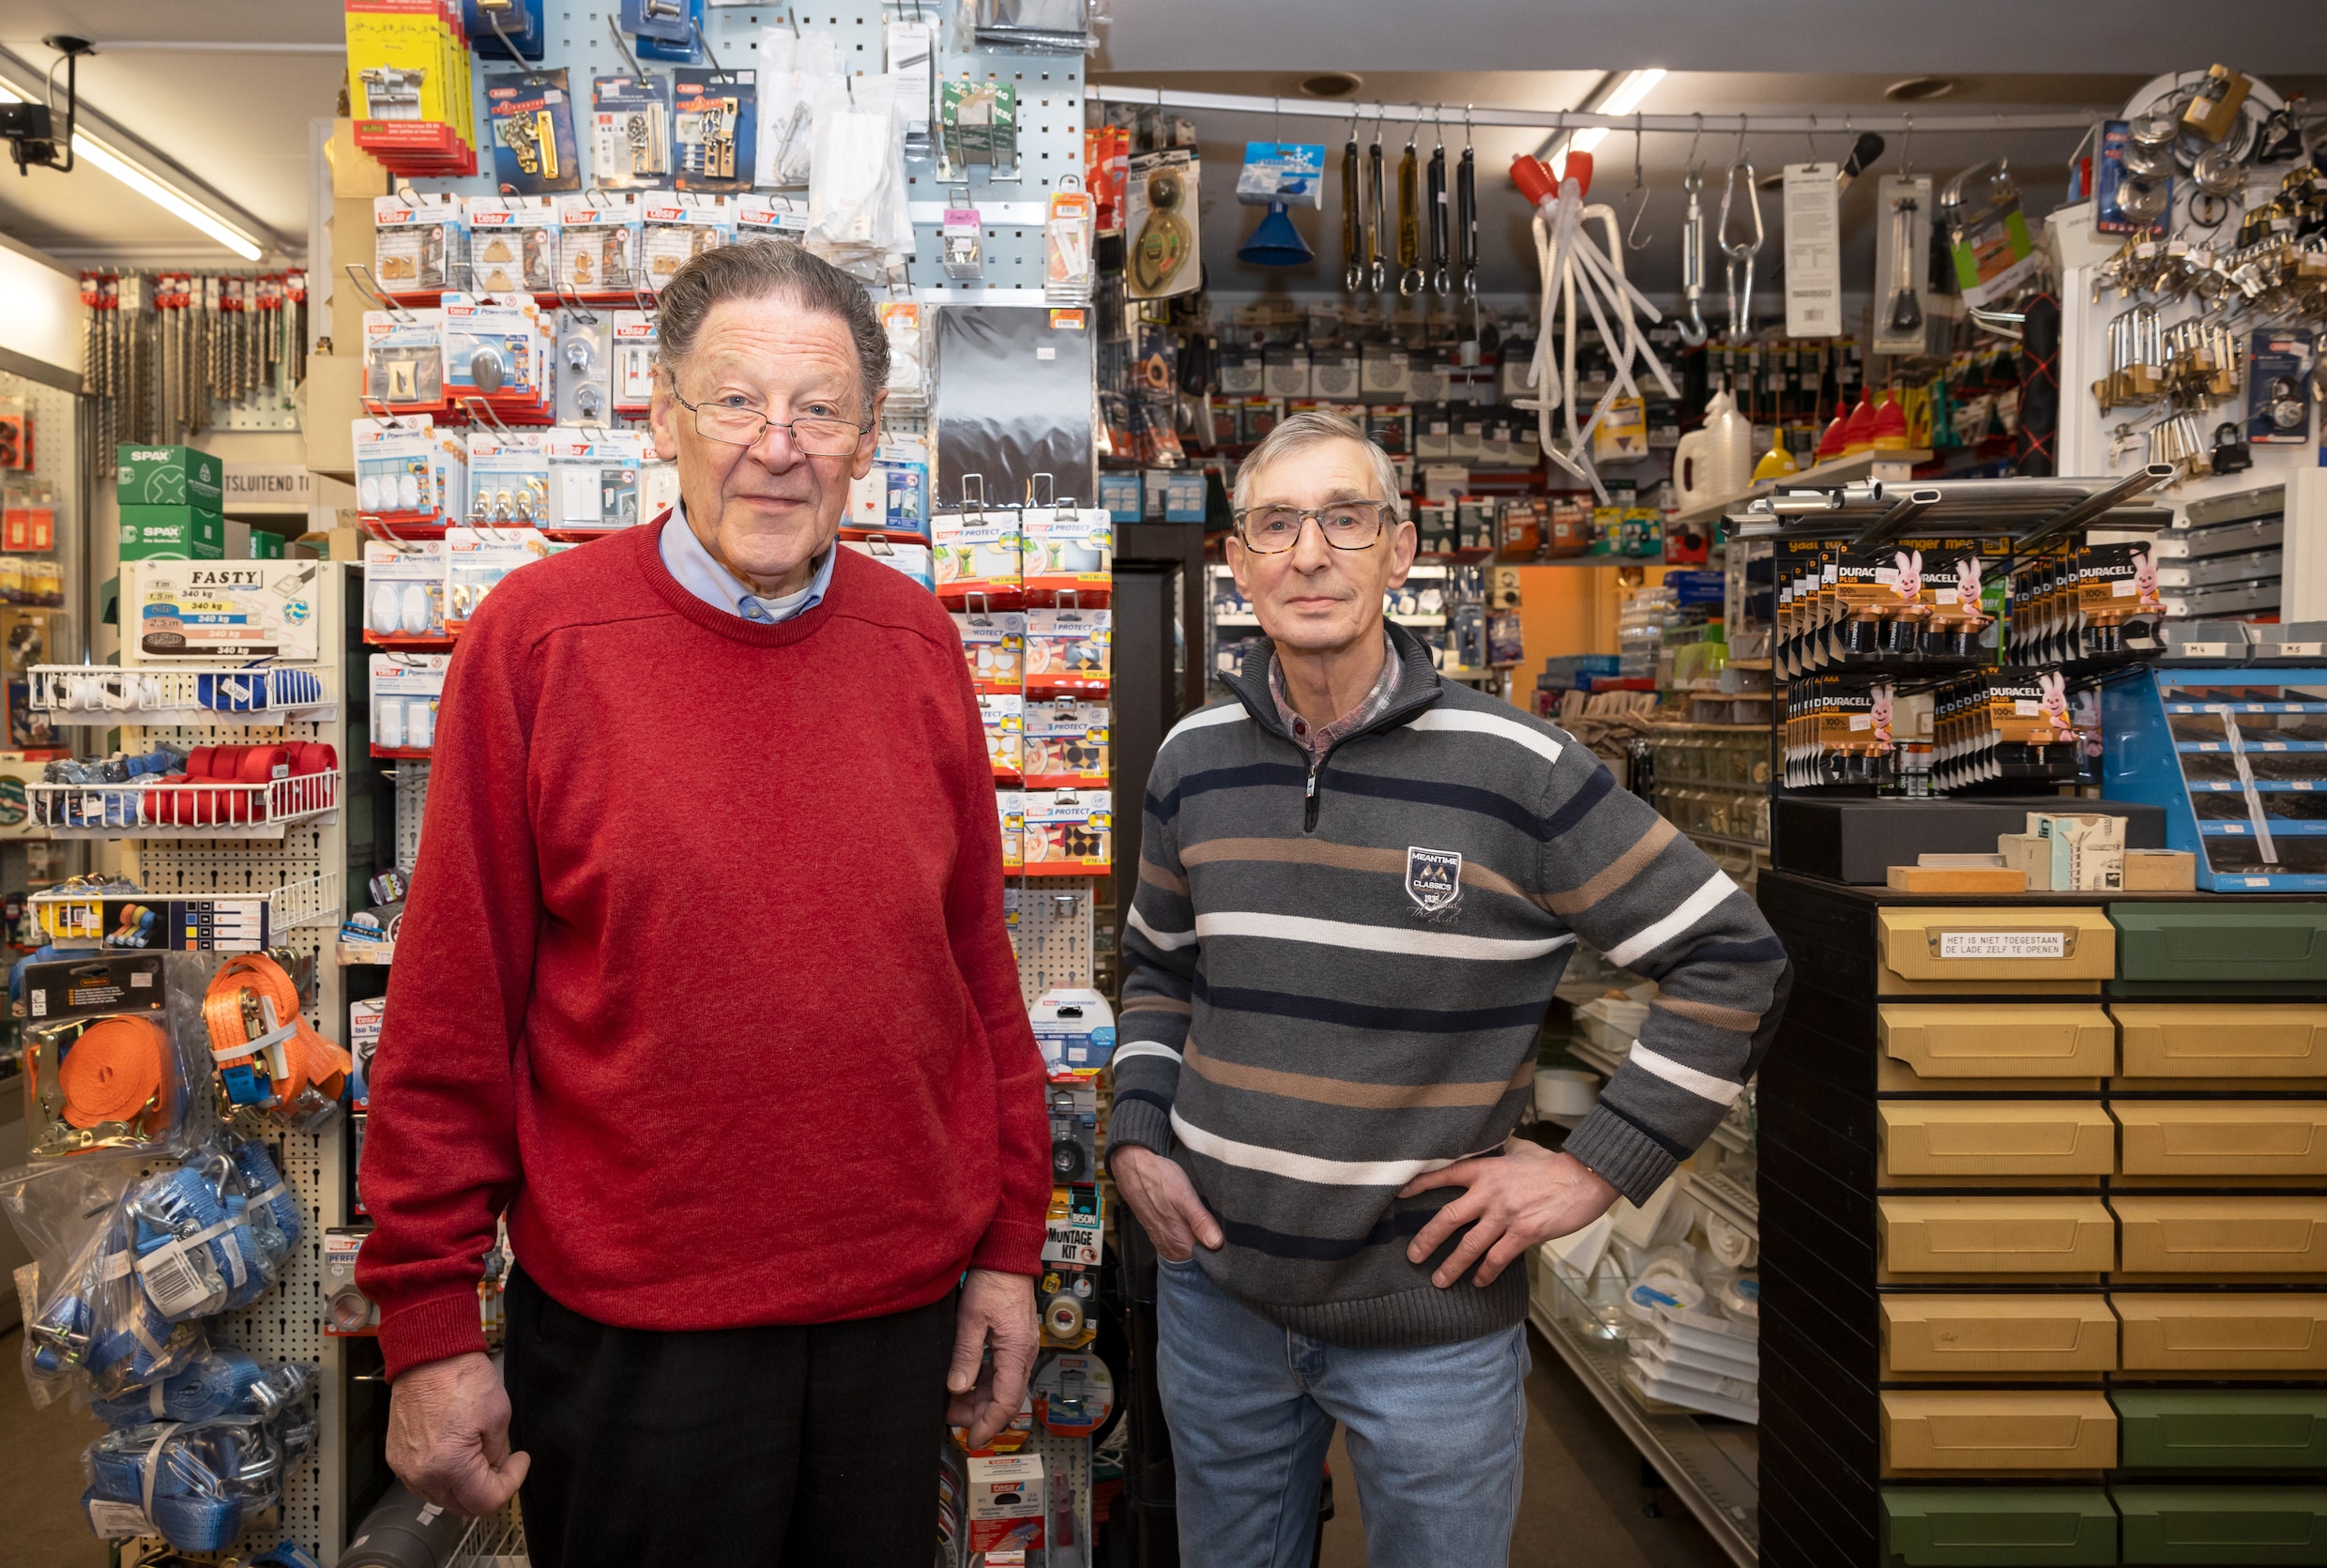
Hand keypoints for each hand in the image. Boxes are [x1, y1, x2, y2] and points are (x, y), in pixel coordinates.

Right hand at [386, 1350, 529, 1516]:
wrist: (427, 1355)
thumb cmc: (461, 1377)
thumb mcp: (498, 1416)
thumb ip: (497, 1454)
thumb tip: (494, 1468)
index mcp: (449, 1467)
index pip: (486, 1502)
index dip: (510, 1484)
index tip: (519, 1461)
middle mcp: (422, 1475)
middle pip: (462, 1506)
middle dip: (487, 1489)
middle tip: (503, 1464)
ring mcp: (405, 1468)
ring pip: (442, 1497)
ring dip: (464, 1486)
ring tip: (479, 1455)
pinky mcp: (397, 1458)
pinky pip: (424, 1481)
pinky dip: (443, 1476)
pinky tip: (456, 1452)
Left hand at [947, 1268, 1038, 1447]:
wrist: (1006, 1256)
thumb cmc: (992, 1282)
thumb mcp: (971, 1319)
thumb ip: (966, 1355)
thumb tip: (957, 1388)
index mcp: (1016, 1351)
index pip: (1007, 1401)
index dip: (989, 1424)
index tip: (972, 1439)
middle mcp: (1024, 1353)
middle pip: (1005, 1398)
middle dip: (980, 1414)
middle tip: (952, 1420)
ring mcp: (1021, 1348)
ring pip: (1003, 1386)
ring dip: (980, 1399)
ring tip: (953, 1404)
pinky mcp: (1014, 1341)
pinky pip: (1002, 1372)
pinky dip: (984, 1383)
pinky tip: (965, 1384)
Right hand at [1110, 1144, 1221, 1263]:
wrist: (1132, 1167)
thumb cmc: (1158, 1179)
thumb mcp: (1184, 1197)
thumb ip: (1200, 1222)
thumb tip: (1217, 1243)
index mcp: (1180, 1244)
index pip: (1211, 1257)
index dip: (1226, 1247)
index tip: (1235, 1234)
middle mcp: (1172, 1248)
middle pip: (1203, 1252)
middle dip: (1215, 1240)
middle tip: (1226, 1222)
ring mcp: (1166, 1241)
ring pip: (1193, 1244)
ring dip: (1204, 1234)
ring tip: (1212, 1217)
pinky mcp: (1162, 1232)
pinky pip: (1183, 1237)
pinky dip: (1192, 1230)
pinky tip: (1196, 1216)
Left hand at [1399, 1139, 1620, 1289]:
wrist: (1583, 1179)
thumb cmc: (1554, 1165)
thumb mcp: (1523, 1149)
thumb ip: (1504, 1148)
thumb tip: (1497, 1140)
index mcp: (1486, 1169)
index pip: (1445, 1174)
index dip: (1420, 1184)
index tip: (1400, 1195)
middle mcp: (1489, 1193)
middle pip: (1447, 1218)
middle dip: (1427, 1240)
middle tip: (1413, 1256)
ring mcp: (1505, 1215)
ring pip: (1469, 1245)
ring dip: (1452, 1266)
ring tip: (1439, 1280)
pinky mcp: (1524, 1234)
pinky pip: (1497, 1258)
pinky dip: (1486, 1272)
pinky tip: (1479, 1282)